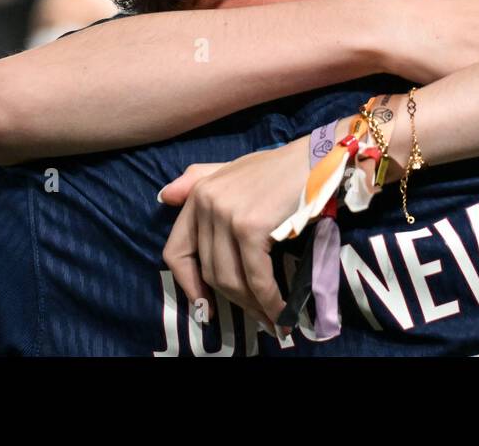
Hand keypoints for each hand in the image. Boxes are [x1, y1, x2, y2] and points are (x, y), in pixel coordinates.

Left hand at [161, 135, 312, 327]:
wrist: (315, 159)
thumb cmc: (278, 168)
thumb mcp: (231, 171)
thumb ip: (197, 181)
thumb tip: (164, 197)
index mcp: (198, 193)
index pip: (176, 251)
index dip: (187, 284)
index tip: (206, 305)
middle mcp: (205, 203)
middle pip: (209, 271)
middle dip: (233, 299)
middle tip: (256, 314)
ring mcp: (226, 215)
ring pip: (230, 278)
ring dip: (252, 305)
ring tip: (271, 318)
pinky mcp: (250, 227)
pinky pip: (256, 277)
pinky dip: (268, 299)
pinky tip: (280, 310)